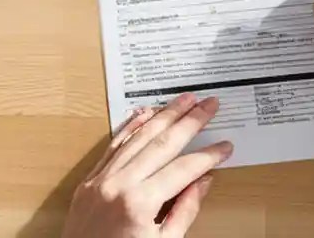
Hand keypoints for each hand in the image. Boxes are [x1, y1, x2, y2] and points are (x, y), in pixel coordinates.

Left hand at [63, 93, 232, 237]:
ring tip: (184, 100)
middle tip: (209, 105)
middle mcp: (118, 185)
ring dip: (163, 115)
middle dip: (190, 121)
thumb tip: (202, 181)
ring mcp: (101, 180)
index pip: (184, 169)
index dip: (208, 156)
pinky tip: (145, 112)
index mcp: (140, 204)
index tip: (225, 147)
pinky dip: (130, 127)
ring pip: (137, 137)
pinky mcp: (88, 181)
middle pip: (163, 143)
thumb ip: (184, 212)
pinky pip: (113, 146)